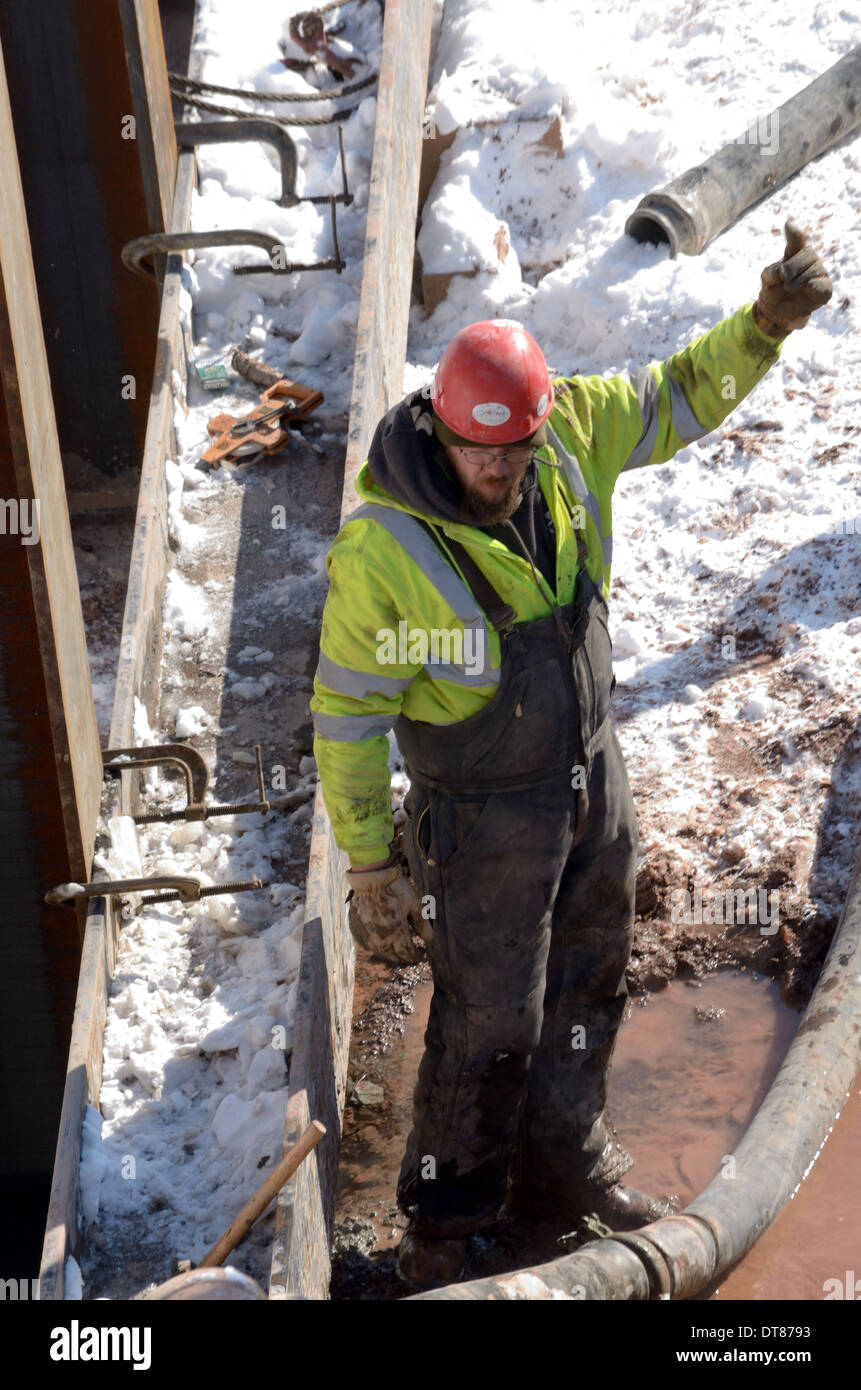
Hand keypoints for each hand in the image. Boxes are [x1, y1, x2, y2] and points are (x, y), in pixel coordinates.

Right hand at [345, 861, 431, 964]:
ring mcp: (366, 935)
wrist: (369, 877)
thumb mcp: (414, 904)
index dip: (415, 956)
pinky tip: (380, 941)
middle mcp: (380, 939)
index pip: (407, 953)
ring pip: (379, 951)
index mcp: (396, 934)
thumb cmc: (395, 889)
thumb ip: (422, 924)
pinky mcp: (356, 929)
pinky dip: (375, 945)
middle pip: (394, 955)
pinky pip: (367, 944)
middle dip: (403, 955)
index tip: (420, 955)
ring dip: (389, 951)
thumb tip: (429, 939)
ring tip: (396, 948)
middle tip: (409, 953)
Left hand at [753, 219, 831, 337]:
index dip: (794, 233)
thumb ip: (771, 272)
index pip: (797, 240)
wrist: (777, 314)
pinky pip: (823, 284)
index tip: (788, 224)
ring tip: (789, 288)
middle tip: (784, 280)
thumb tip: (781, 270)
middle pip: (807, 253)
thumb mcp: (767, 281)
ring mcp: (819, 274)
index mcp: (794, 254)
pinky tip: (807, 288)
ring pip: (815, 268)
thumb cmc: (773, 292)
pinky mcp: (824, 290)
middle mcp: (809, 261)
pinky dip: (814, 286)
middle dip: (792, 267)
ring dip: (799, 279)